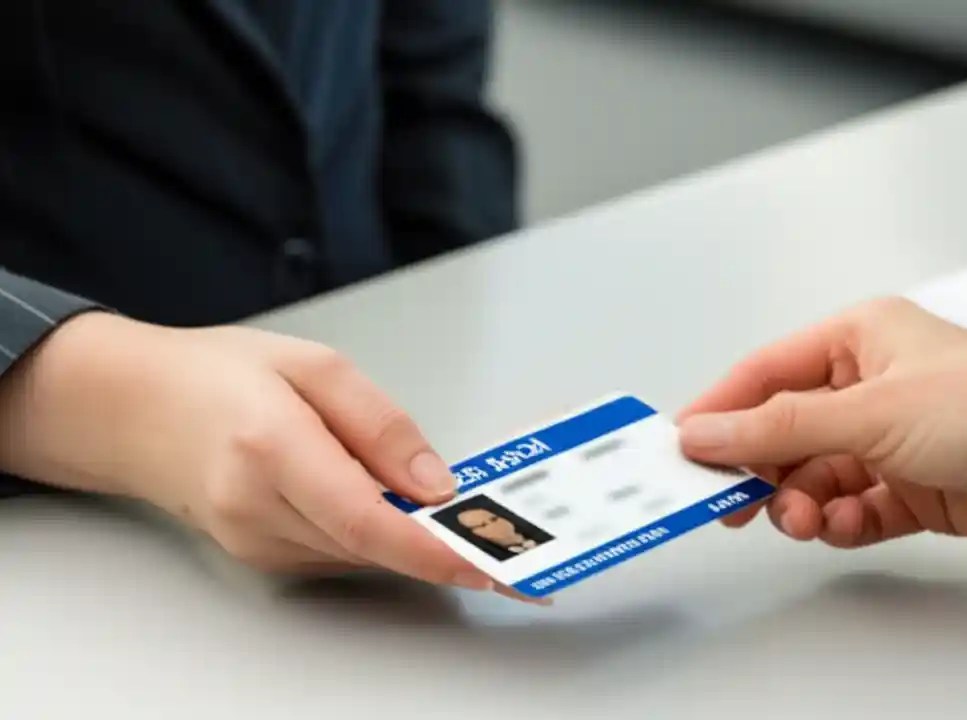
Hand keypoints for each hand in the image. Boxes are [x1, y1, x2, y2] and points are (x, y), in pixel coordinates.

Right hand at [0, 313, 493, 590]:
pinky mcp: (259, 555)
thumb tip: (434, 481)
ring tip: (469, 523)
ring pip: (361, 553)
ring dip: (414, 539)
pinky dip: (377, 534)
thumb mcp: (313, 366)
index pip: (367, 519)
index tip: (488, 563)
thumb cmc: (217, 374)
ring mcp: (255, 541)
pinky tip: (396, 508)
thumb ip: (378, 423)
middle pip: (373, 545)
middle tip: (513, 548)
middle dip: (444, 548)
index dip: (432, 549)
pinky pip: (338, 551)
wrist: (131, 409)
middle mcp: (258, 508)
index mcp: (272, 448)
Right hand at [678, 298, 966, 549]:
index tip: (682, 448)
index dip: (720, 410)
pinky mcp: (912, 488)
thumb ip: (778, 428)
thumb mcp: (869, 410)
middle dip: (758, 468)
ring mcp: (891, 440)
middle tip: (728, 502)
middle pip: (784, 430)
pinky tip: (842, 524)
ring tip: (800, 517)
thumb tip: (704, 432)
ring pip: (813, 475)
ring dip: (798, 502)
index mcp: (859, 339)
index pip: (766, 373)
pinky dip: (838, 522)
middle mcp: (871, 385)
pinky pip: (850, 508)